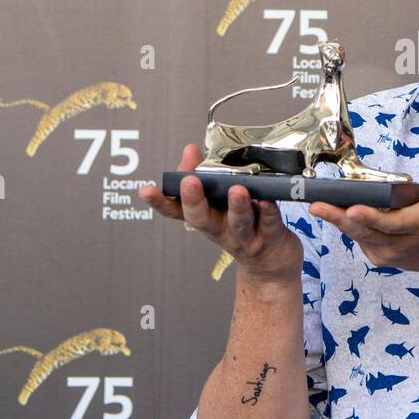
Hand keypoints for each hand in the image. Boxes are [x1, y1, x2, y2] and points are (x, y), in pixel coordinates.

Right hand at [138, 144, 303, 284]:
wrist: (271, 267)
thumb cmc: (244, 227)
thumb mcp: (219, 204)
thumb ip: (205, 176)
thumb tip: (189, 151)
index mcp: (205, 217)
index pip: (176, 211)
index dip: (160, 202)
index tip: (146, 190)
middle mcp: (220, 229)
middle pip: (202, 218)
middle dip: (194, 200)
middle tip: (189, 183)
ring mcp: (245, 236)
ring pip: (238, 222)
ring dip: (236, 206)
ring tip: (237, 190)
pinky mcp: (270, 238)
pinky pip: (269, 223)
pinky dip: (268, 211)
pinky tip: (266, 199)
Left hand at [307, 136, 418, 280]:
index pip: (395, 223)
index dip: (372, 217)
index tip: (353, 208)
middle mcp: (403, 242)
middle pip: (367, 231)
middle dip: (340, 218)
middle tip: (317, 206)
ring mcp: (390, 252)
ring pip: (358, 236)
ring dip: (337, 221)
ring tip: (317, 204)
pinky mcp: (380, 255)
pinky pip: (359, 239)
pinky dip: (347, 225)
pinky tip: (333, 210)